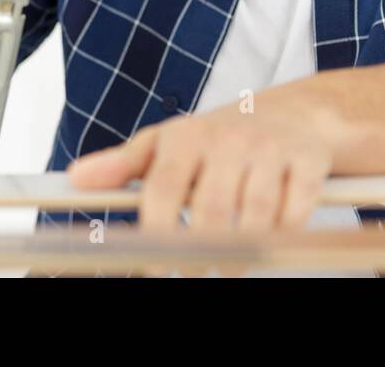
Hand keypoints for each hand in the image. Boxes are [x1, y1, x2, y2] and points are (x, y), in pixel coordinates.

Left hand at [67, 88, 338, 275]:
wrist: (295, 113)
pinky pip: (296, 212)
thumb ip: (122, 164)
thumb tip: (75, 179)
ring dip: (243, 252)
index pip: (163, 190)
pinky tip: (271, 239)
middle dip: (203, 253)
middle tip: (198, 272)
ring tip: (232, 266)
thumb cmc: (219, 137)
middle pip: (212, 210)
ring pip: (256, 216)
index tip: (157, 268)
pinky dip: (283, 235)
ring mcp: (271, 148)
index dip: (158, 235)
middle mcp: (229, 137)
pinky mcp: (308, 160)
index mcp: (186, 136)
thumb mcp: (167, 143)